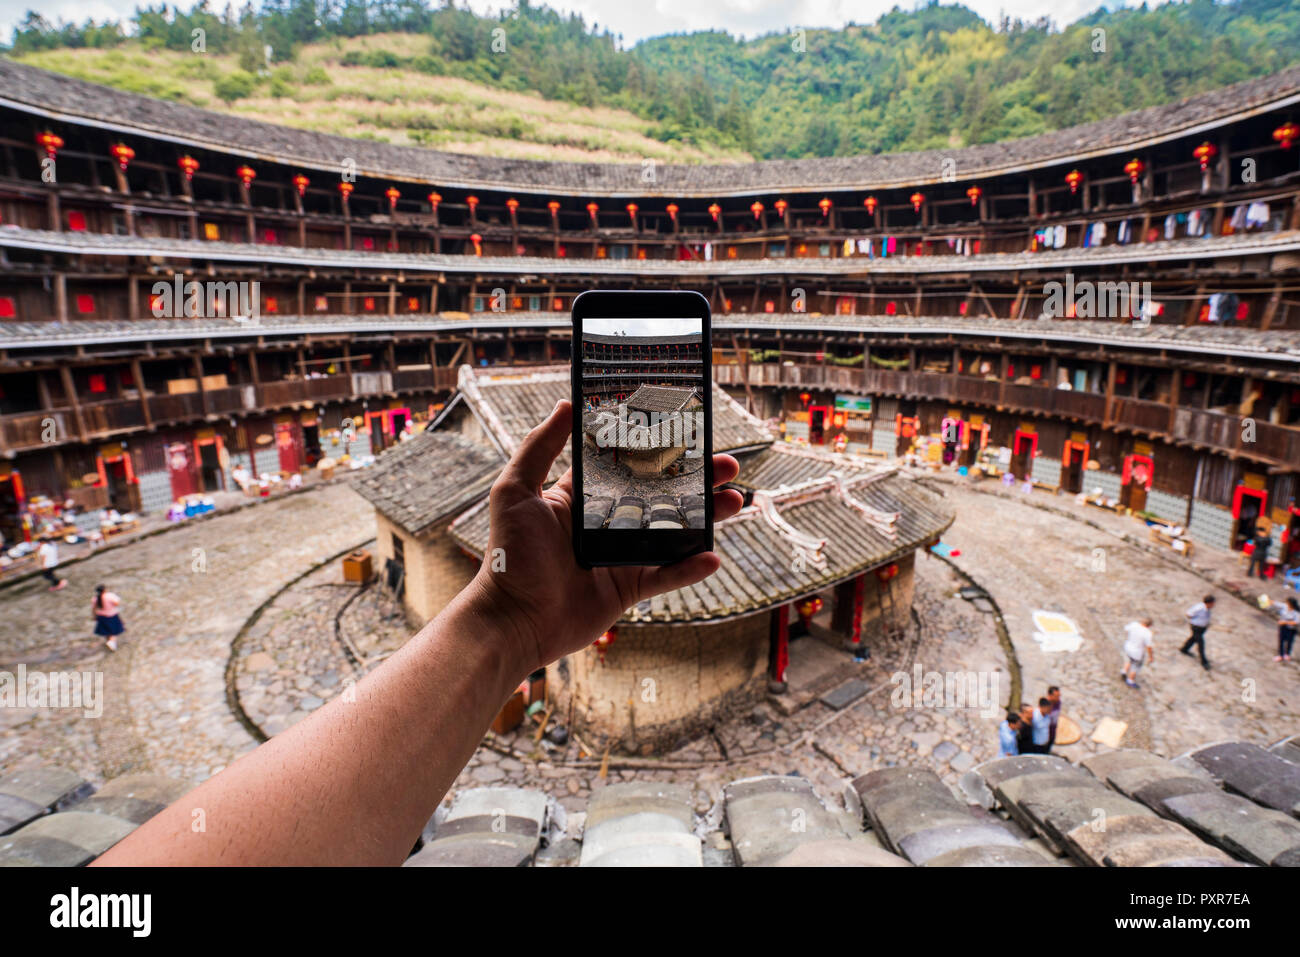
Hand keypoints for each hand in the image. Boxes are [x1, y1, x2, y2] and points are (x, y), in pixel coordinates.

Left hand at [465, 399, 743, 675]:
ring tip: (736, 501)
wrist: (512, 620)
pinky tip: (712, 557)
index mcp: (585, 497)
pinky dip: (691, 568)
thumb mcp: (516, 490)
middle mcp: (608, 522)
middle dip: (698, 480)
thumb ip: (540, 446)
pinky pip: (668, 576)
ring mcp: (622, 555)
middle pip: (663, 495)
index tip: (688, 430)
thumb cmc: (509, 555)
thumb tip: (567, 404)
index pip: (630, 465)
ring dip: (707, 518)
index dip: (660, 449)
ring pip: (675, 532)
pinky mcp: (630, 588)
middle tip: (729, 464)